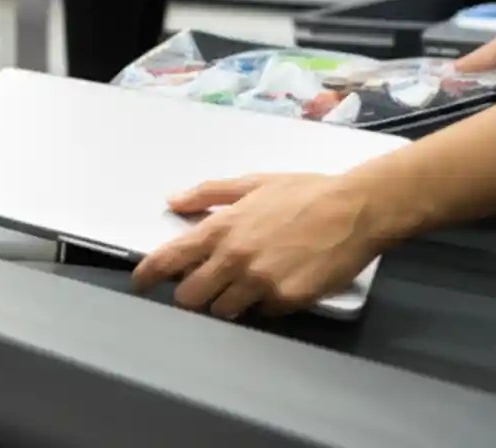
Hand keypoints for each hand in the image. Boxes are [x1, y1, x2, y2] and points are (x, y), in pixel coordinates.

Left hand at [132, 174, 391, 318]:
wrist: (355, 208)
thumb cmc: (304, 192)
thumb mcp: (253, 183)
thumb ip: (209, 193)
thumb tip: (173, 200)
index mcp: (222, 228)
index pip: (170, 258)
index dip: (148, 275)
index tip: (140, 284)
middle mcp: (234, 258)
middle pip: (190, 297)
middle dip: (193, 294)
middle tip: (207, 285)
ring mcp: (259, 282)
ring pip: (224, 310)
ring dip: (229, 302)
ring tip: (248, 283)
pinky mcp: (286, 299)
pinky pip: (263, 313)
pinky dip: (265, 303)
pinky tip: (280, 283)